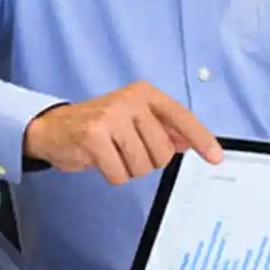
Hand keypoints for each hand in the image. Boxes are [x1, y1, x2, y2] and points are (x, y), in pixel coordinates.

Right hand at [23, 81, 222, 184]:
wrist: (54, 128)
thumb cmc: (98, 125)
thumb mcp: (133, 119)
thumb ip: (162, 128)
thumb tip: (190, 142)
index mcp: (144, 94)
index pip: (181, 116)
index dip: (201, 139)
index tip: (216, 157)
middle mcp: (130, 101)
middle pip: (162, 152)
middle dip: (147, 161)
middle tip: (126, 151)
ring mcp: (111, 117)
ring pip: (142, 166)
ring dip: (128, 169)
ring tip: (112, 153)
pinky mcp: (94, 136)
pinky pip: (119, 174)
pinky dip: (112, 175)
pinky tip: (100, 160)